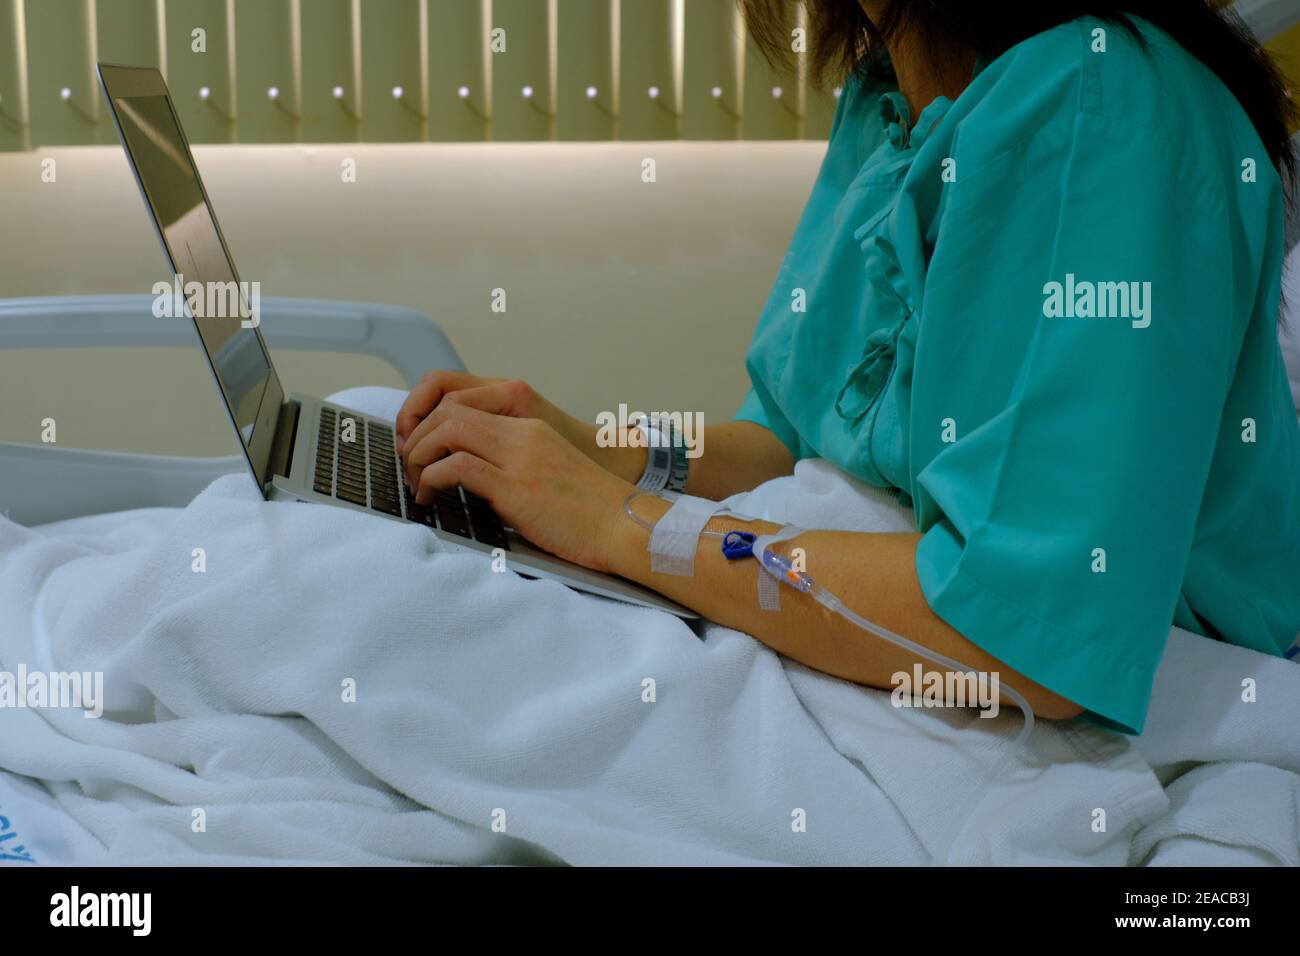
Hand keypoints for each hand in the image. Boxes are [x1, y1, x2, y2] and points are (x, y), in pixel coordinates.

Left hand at [401, 402, 635, 572]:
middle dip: (416, 435)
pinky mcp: (517, 488)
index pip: (463, 403)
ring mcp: (520, 459)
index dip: (429, 421)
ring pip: (448, 430)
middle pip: (449, 410)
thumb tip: (468, 481)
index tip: (419, 449)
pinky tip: (430, 496)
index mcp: (529, 429)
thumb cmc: (589, 513)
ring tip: (417, 481)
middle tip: (409, 465)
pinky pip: (459, 467)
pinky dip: (433, 479)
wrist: (625, 527)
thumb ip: (511, 467)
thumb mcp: (547, 474)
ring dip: (420, 455)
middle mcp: (522, 435)